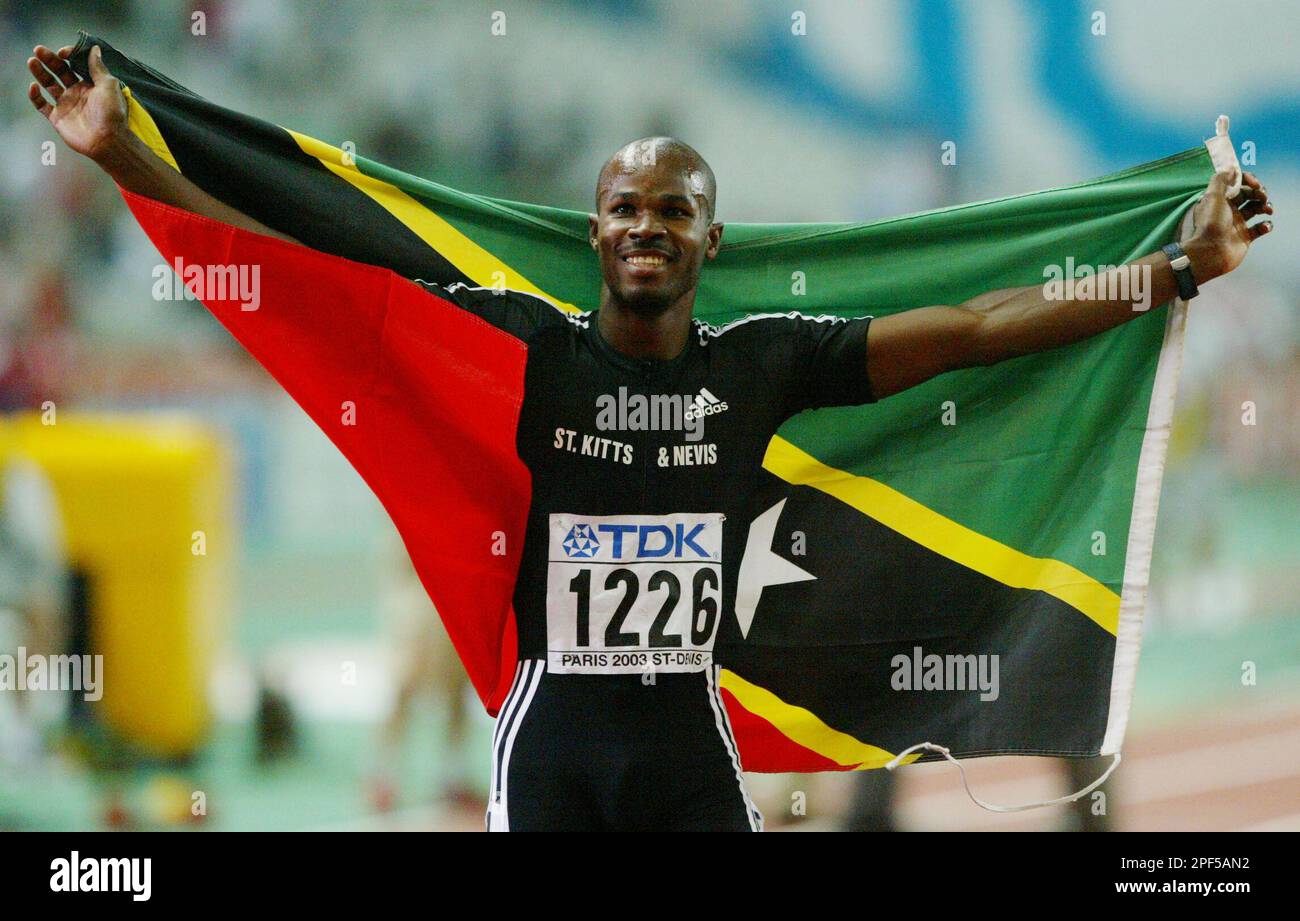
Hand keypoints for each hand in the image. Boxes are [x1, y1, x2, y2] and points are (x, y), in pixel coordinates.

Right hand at [27, 44, 127, 162]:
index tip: (63, 52)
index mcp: (91, 84)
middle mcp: (78, 92)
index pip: (75, 65)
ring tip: (32, 60)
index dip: (69, 56)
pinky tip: (33, 86)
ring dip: (39, 72)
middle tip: (39, 50)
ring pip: (49, 84)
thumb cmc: (112, 113)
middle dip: (50, 59)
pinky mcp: (58, 118)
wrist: (107, 140)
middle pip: (60, 71)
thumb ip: (98, 67)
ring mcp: (67, 104)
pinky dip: (35, 96)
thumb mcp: (109, 85)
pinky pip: (42, 105)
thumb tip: (95, 49)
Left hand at [1187, 169, 1273, 280]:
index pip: (1238, 184)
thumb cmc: (1210, 224)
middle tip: (1262, 196)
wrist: (1210, 253)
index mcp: (1220, 200)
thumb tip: (1231, 168)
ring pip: (1256, 209)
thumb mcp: (1212, 197)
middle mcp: (1228, 211)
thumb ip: (1221, 180)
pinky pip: (1260, 228)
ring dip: (1265, 205)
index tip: (1255, 184)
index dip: (1249, 180)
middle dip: (1259, 192)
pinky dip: (1266, 225)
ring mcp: (1237, 224)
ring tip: (1267, 209)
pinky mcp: (1244, 237)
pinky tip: (1264, 225)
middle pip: (1249, 195)